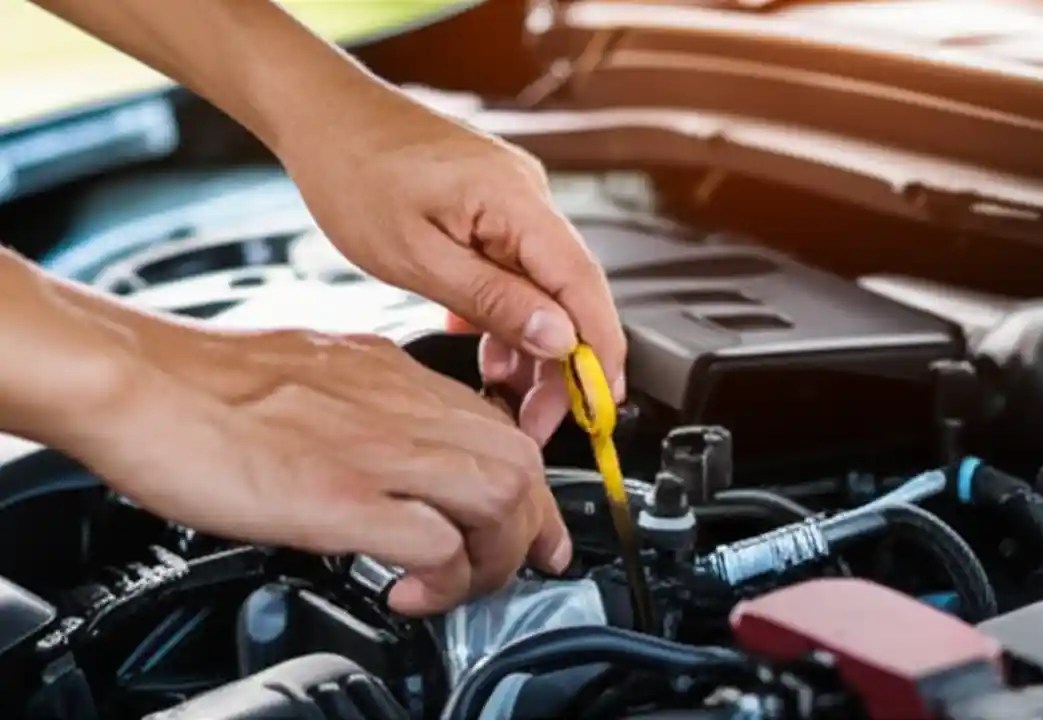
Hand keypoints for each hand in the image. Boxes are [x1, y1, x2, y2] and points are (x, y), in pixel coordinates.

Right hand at [27, 303, 570, 615]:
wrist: (140, 380)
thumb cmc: (207, 383)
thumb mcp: (317, 377)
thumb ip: (366, 408)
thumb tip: (385, 454)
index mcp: (397, 379)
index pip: (502, 430)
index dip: (532, 488)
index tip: (536, 525)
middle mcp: (403, 407)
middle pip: (521, 465)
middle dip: (532, 528)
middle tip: (517, 569)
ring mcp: (377, 450)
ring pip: (499, 498)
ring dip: (494, 557)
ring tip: (457, 586)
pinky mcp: (341, 495)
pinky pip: (435, 540)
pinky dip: (441, 577)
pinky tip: (410, 592)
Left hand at [275, 83, 625, 444]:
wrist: (323, 116)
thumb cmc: (354, 172)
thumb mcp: (416, 256)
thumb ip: (493, 299)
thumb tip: (559, 338)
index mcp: (516, 201)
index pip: (584, 285)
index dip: (602, 350)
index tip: (602, 404)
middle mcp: (528, 197)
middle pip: (571, 293)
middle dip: (563, 364)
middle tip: (539, 421)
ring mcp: (513, 203)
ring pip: (544, 289)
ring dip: (532, 345)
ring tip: (505, 394)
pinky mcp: (494, 211)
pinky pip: (518, 272)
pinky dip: (508, 315)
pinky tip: (487, 351)